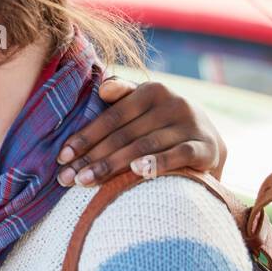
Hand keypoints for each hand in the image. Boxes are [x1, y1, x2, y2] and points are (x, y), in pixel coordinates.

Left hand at [57, 79, 226, 186]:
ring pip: (144, 146)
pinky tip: (136, 172)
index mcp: (152, 90)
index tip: (62, 157)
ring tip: (85, 181)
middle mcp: (173, 103)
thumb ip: (122, 93)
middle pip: (123, 134)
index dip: (85, 137)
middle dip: (92, 158)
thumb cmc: (162, 123)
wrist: (209, 140)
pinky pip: (179, 155)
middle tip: (66, 178)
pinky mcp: (208, 147)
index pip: (111, 117)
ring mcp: (191, 124)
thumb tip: (102, 88)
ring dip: (112, 166)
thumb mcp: (143, 105)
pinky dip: (157, 163)